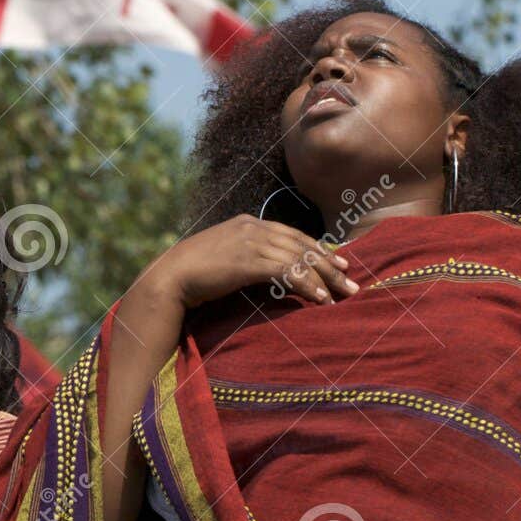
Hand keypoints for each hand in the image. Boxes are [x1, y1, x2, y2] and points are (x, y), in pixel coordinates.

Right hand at [144, 214, 358, 309]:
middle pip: (302, 244)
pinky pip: (286, 271)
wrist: (170, 278)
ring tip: (341, 295)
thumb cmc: (192, 274)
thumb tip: (262, 271)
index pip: (293, 234)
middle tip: (351, 282)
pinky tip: (318, 298)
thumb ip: (244, 256)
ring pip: (298, 257)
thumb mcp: (223, 257)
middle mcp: (253, 227)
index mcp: (248, 223)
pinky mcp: (247, 260)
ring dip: (323, 278)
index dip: (319, 249)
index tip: (339, 262)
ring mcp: (250, 242)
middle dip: (330, 264)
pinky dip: (306, 284)